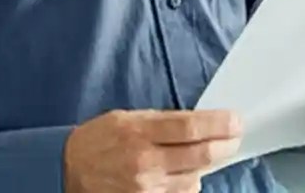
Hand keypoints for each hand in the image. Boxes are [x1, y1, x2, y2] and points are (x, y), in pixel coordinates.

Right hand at [63, 109, 241, 192]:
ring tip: (198, 155)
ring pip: (195, 179)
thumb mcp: (128, 118)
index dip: (220, 124)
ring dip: (203, 166)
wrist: (67, 170)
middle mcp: (145, 162)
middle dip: (225, 145)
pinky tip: (181, 174)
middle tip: (234, 138)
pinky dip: (187, 184)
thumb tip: (201, 123)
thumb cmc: (100, 139)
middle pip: (201, 155)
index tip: (237, 121)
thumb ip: (164, 122)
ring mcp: (146, 188)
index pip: (192, 128)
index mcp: (140, 132)